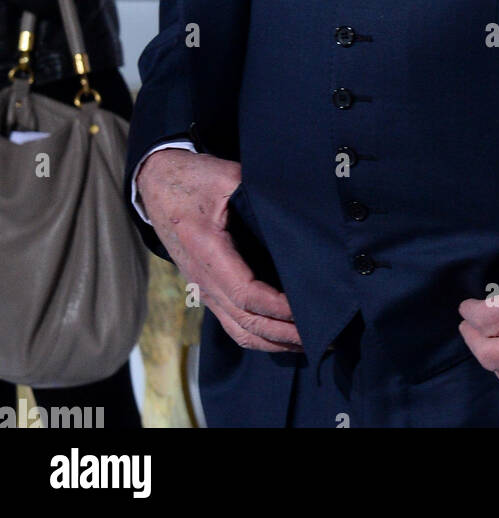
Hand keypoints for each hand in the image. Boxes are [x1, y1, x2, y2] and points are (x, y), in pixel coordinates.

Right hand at [136, 148, 302, 353]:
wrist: (157, 184)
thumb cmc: (192, 179)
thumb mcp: (224, 175)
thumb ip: (256, 190)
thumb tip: (294, 205)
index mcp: (208, 251)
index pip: (246, 293)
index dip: (278, 307)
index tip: (308, 308)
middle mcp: (204, 278)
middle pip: (245, 322)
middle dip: (283, 332)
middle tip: (321, 335)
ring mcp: (204, 287)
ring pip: (238, 329)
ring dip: (273, 341)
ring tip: (307, 342)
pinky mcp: (207, 287)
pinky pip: (232, 322)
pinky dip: (258, 334)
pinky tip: (282, 334)